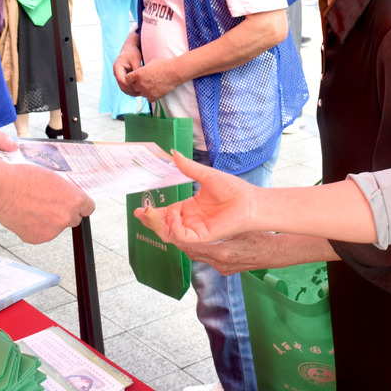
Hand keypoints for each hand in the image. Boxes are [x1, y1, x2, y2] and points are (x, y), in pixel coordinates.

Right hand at [0, 164, 95, 243]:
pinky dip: (34, 227)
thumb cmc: (24, 179)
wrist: (3, 190)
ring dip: (48, 221)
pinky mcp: (37, 238)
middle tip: (49, 204)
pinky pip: (40, 233)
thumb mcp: (53, 178)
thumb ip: (65, 191)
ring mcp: (52, 231)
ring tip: (32, 206)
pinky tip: (25, 214)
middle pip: (73, 220)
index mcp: (75, 200)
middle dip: (64, 213)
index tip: (74, 204)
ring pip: (55, 227)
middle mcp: (66, 217)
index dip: (79, 205)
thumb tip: (67, 198)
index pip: (88, 208)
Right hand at [113, 40, 144, 96]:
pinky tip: (142, 91)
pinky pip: (128, 88)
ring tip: (143, 92)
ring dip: (133, 92)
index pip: (122, 80)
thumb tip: (141, 80)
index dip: (131, 85)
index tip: (141, 85)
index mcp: (117, 68)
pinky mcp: (124, 79)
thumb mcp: (135, 59)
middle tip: (143, 91)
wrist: (130, 49)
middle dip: (132, 90)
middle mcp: (117, 74)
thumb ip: (137, 69)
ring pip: (125, 89)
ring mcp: (120, 78)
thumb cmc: (133, 52)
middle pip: (122, 87)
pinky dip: (134, 91)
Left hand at [119, 59, 181, 102]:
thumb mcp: (150, 64)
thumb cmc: (164, 64)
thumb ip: (143, 70)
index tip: (134, 77)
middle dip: (137, 85)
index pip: (127, 79)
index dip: (130, 78)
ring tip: (151, 86)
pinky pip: (148, 99)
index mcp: (138, 74)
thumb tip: (141, 72)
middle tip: (144, 81)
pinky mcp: (154, 96)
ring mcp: (147, 91)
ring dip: (144, 91)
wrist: (175, 71)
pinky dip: (150, 96)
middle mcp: (141, 83)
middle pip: (133, 87)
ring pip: (141, 94)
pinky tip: (155, 91)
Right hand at [138, 151, 260, 244]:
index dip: (152, 213)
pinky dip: (174, 227)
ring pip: (169, 233)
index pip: (166, 214)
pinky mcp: (202, 236)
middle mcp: (191, 221)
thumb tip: (173, 153)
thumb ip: (188, 168)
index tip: (140, 208)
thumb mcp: (205, 175)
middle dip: (150, 221)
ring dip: (158, 224)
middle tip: (140, 212)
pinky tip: (173, 214)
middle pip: (164, 225)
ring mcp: (196, 230)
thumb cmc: (233, 190)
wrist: (250, 201)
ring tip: (151, 212)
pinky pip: (182, 236)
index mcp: (190, 208)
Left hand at [177, 232, 281, 274]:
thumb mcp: (239, 226)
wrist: (275, 253)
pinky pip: (206, 259)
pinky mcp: (225, 269)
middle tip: (171, 226)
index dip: (179, 236)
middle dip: (180, 239)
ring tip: (182, 229)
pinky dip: (199, 248)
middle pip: (191, 252)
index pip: (192, 246)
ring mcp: (222, 268)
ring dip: (189, 244)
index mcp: (222, 253)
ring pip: (197, 256)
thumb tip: (200, 217)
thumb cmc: (261, 237)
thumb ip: (220, 224)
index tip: (171, 225)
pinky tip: (199, 237)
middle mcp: (220, 263)